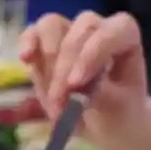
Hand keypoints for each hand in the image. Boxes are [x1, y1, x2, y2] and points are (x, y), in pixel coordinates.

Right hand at [18, 11, 148, 144]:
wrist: (107, 124)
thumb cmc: (120, 113)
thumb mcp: (117, 109)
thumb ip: (98, 94)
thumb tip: (73, 86)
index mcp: (125, 37)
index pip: (112, 31)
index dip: (93, 53)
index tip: (76, 84)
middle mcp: (98, 29)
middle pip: (80, 30)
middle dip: (66, 66)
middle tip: (60, 103)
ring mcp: (71, 32)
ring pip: (53, 25)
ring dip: (47, 59)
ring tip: (50, 95)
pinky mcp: (47, 43)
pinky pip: (33, 33)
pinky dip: (28, 43)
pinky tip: (25, 59)